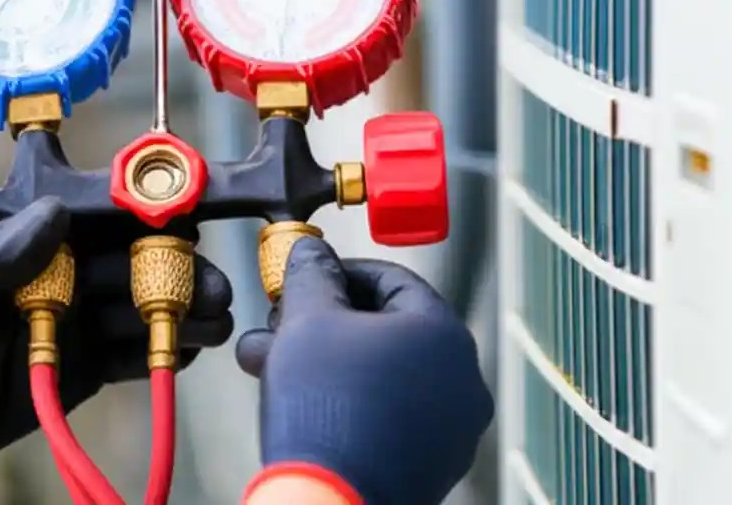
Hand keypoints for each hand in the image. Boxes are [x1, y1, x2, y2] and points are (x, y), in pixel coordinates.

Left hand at [0, 197, 233, 500]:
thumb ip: (10, 250)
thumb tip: (58, 211)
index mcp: (39, 247)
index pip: (104, 227)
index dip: (149, 225)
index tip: (188, 226)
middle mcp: (67, 280)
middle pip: (135, 272)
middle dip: (179, 277)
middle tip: (218, 289)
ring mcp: (78, 325)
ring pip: (141, 315)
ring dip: (180, 317)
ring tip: (218, 325)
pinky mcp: (84, 369)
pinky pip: (130, 358)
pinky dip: (160, 355)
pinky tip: (186, 354)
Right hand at [236, 238, 491, 504]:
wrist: (332, 504)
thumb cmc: (325, 407)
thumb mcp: (307, 320)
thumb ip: (312, 273)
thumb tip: (310, 251)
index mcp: (444, 333)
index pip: (392, 279)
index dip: (339, 271)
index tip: (301, 278)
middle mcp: (462, 379)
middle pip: (387, 328)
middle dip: (322, 322)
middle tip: (278, 324)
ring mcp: (452, 428)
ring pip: (384, 375)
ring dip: (327, 363)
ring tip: (269, 364)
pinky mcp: (433, 465)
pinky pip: (391, 415)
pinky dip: (349, 402)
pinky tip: (300, 405)